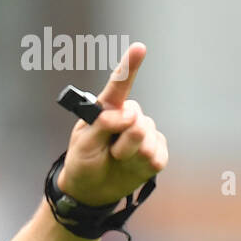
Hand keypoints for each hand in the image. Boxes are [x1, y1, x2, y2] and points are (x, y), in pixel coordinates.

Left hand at [58, 42, 167, 206]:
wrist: (90, 191)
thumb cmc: (83, 163)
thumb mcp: (83, 144)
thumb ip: (102, 125)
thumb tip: (127, 114)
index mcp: (108, 109)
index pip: (120, 85)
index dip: (130, 66)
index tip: (139, 48)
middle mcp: (129, 117)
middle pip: (137, 120)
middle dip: (123, 141)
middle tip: (110, 152)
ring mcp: (144, 134)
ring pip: (147, 139)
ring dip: (130, 156)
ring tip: (118, 160)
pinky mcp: (155, 152)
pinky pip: (157, 156)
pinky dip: (143, 165)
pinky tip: (132, 167)